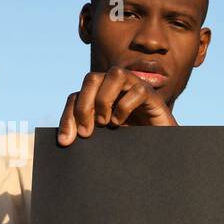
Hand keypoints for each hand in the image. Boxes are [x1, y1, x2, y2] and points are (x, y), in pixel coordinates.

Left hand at [57, 66, 177, 145]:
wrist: (159, 149)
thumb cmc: (132, 143)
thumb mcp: (105, 137)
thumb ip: (87, 131)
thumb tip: (63, 139)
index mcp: (101, 95)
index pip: (77, 97)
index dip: (68, 117)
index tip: (66, 142)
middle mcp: (116, 87)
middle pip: (92, 79)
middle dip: (84, 105)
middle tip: (86, 131)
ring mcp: (135, 87)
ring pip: (114, 74)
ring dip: (104, 99)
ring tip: (105, 122)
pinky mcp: (152, 95)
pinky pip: (137, 90)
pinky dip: (124, 106)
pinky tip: (120, 123)